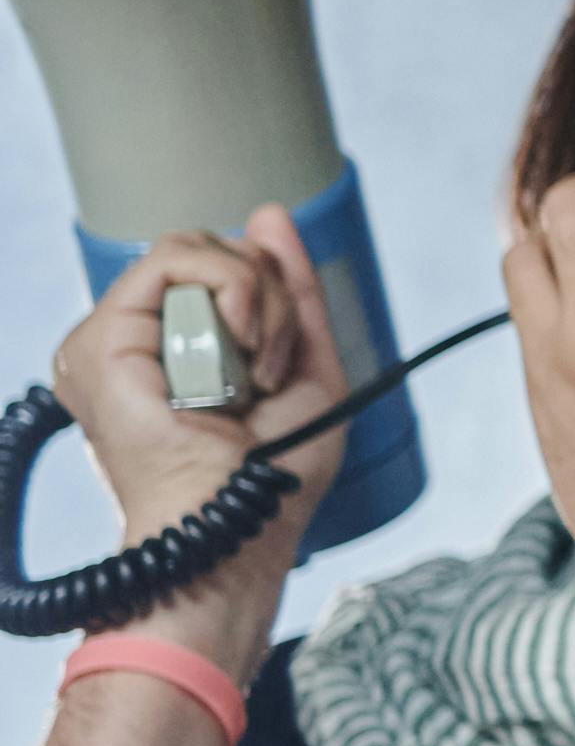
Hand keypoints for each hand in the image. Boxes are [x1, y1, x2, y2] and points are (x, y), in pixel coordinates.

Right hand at [43, 215, 346, 674]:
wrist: (241, 530)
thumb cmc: (272, 474)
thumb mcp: (303, 364)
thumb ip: (291, 289)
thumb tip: (268, 215)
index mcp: (167, 347)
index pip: (219, 266)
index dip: (271, 287)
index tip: (284, 353)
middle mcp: (129, 341)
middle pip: (210, 249)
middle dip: (272, 292)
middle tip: (274, 365)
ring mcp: (107, 341)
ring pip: (195, 248)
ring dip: (260, 300)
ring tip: (259, 370)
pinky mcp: (100, 344)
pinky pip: (173, 260)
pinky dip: (236, 292)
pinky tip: (244, 356)